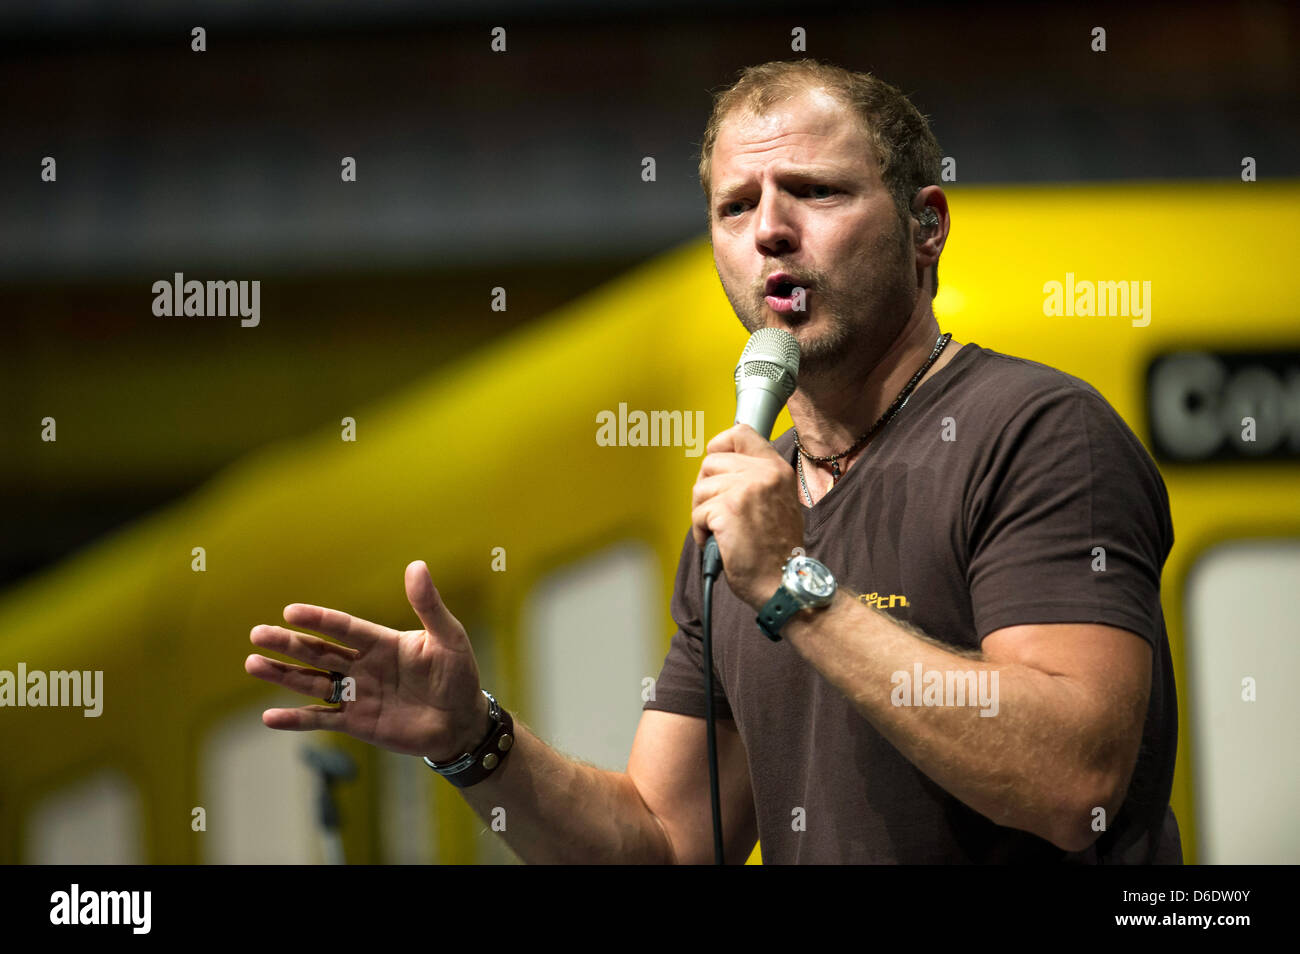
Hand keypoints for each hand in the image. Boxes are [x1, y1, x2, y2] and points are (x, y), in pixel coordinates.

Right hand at [245, 560, 488, 761]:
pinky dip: (296, 720)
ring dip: (283, 675)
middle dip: (288, 643)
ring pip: (312, 683)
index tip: (290, 611)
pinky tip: (269, 718)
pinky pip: (322, 719)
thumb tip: (416, 564)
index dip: (319, 619)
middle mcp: (362, 665)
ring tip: (253, 664)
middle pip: (319, 652)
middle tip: (256, 634)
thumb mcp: (448, 637)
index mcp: (381, 641)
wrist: (462, 721)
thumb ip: (429, 606)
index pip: (344, 627)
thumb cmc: (458, 674)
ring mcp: (357, 694)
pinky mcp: (357, 722)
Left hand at [690, 423, 804, 609]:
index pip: (740, 433)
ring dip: (703, 513)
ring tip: (723, 531)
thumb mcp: (778, 501)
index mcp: (776, 469)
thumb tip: (720, 464)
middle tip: (720, 513)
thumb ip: (756, 479)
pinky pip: (697, 514)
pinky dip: (701, 532)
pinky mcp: (728, 509)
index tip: (717, 466)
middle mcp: (763, 473)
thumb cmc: (775, 550)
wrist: (782, 581)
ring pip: (700, 488)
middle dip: (707, 489)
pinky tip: (719, 543)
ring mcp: (746, 489)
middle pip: (711, 462)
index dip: (719, 446)